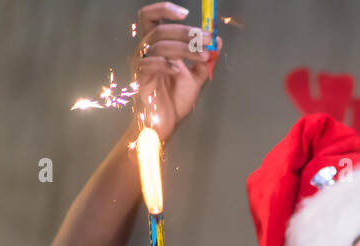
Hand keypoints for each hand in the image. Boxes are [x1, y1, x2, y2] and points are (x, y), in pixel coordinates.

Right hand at [129, 3, 219, 140]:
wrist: (169, 121)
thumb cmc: (177, 98)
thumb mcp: (197, 76)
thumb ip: (205, 59)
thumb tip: (218, 41)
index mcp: (157, 45)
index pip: (152, 18)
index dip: (164, 9)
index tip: (185, 13)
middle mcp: (147, 51)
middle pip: (160, 29)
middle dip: (186, 32)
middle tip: (207, 39)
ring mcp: (142, 64)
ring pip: (159, 45)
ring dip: (185, 49)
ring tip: (203, 56)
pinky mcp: (141, 78)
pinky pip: (149, 64)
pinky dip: (166, 64)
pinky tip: (178, 70)